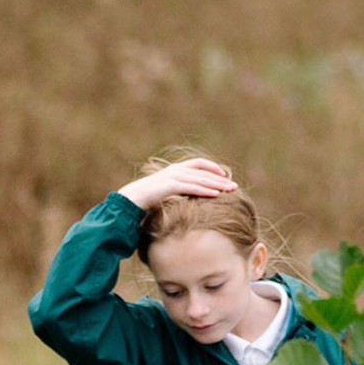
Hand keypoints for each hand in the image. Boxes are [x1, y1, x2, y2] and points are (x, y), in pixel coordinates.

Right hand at [118, 157, 236, 210]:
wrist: (129, 200)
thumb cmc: (146, 199)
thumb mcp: (163, 192)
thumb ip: (176, 191)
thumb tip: (187, 198)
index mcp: (174, 169)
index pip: (198, 163)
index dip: (212, 167)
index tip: (224, 175)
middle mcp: (175, 170)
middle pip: (203, 172)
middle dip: (220, 178)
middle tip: (234, 186)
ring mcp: (172, 177)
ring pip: (200, 179)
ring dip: (217, 184)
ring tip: (230, 190)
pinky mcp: (169, 186)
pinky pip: (191, 187)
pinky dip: (205, 190)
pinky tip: (216, 195)